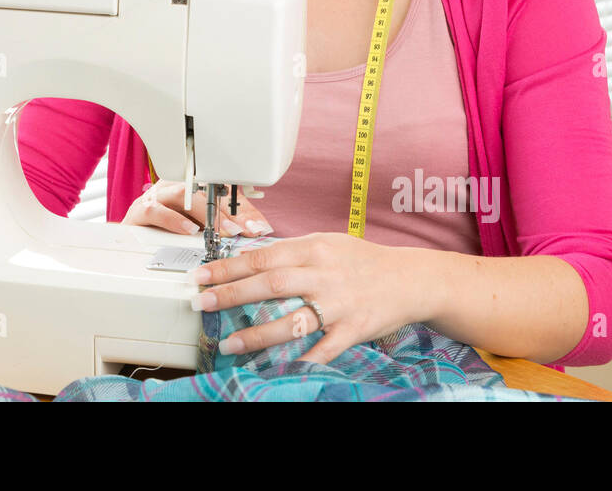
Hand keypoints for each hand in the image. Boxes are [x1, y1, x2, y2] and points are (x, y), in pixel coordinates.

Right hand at [121, 179, 273, 237]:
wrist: (135, 235)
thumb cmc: (171, 223)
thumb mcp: (208, 221)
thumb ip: (233, 221)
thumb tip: (259, 227)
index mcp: (192, 184)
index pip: (220, 188)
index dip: (239, 206)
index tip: (256, 226)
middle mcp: (174, 186)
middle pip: (201, 188)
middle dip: (223, 211)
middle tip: (239, 229)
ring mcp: (156, 197)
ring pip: (179, 194)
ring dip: (201, 212)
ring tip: (216, 230)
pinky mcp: (139, 212)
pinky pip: (155, 210)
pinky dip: (172, 219)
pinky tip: (187, 229)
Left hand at [187, 233, 439, 364]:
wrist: (410, 278)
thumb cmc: (363, 260)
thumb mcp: (327, 243)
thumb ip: (291, 251)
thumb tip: (250, 259)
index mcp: (313, 249)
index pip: (262, 257)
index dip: (228, 267)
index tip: (201, 276)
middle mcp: (323, 274)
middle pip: (270, 284)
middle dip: (232, 294)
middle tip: (203, 303)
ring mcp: (338, 304)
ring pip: (292, 319)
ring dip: (257, 333)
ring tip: (230, 343)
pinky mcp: (353, 329)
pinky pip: (324, 349)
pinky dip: (303, 360)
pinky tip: (279, 369)